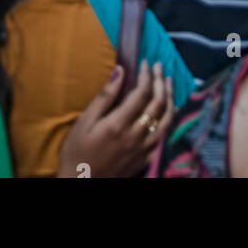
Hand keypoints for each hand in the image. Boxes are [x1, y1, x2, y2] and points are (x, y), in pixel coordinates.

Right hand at [57, 61, 174, 178]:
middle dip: (161, 81)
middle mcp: (135, 136)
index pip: (142, 93)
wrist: (80, 185)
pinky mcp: (145, 159)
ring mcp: (143, 149)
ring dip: (170, 98)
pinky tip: (168, 111)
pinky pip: (163, 137)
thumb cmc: (77, 152)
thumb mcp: (84, 122)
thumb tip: (121, 70)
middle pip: (158, 103)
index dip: (147, 75)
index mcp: (119, 124)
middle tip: (160, 66)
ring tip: (169, 83)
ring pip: (166, 120)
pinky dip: (169, 120)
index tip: (146, 63)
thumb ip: (105, 96)